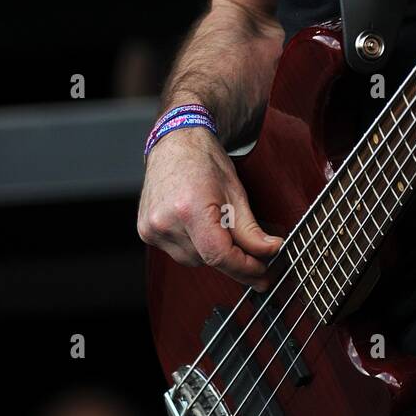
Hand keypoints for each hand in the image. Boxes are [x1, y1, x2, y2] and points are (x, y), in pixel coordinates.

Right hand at [137, 126, 282, 290]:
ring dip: (210, 252)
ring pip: (192, 260)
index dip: (245, 268)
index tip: (263, 274)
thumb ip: (251, 230)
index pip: (220, 255)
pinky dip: (193, 246)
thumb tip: (270, 251)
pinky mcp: (145, 232)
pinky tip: (198, 225)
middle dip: (232, 257)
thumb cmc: (205, 160)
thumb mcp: (236, 193)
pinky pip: (177, 253)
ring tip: (216, 223)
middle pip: (207, 259)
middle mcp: (165, 221)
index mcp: (190, 208)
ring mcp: (151, 228)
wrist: (175, 142)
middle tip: (251, 250)